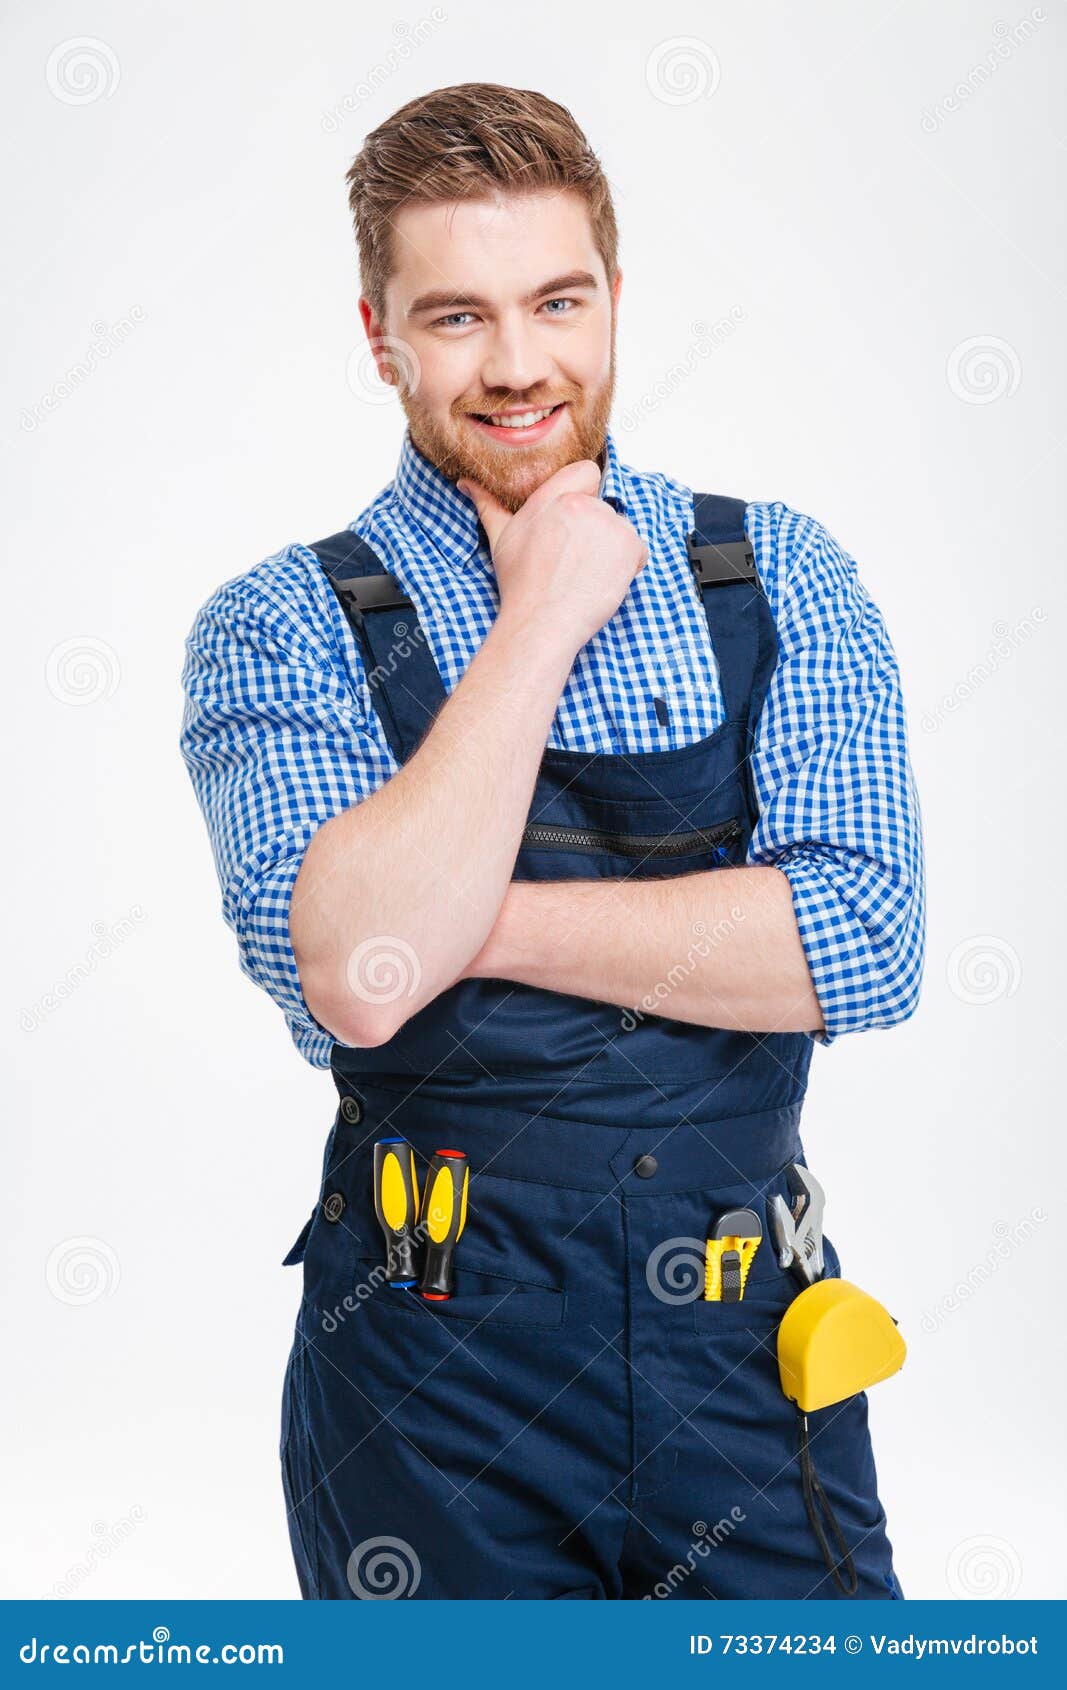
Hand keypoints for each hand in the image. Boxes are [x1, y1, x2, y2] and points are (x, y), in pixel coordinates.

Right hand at [457, 459, 647, 653]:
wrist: (542, 622)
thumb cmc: (522, 585)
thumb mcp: (500, 539)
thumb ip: (488, 505)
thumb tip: (467, 484)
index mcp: (553, 497)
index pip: (586, 471)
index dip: (584, 494)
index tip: (574, 522)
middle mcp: (582, 504)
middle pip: (603, 508)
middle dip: (593, 531)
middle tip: (572, 560)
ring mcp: (609, 524)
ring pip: (620, 530)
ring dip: (610, 550)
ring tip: (585, 573)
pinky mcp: (629, 545)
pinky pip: (638, 551)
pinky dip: (627, 566)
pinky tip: (602, 581)